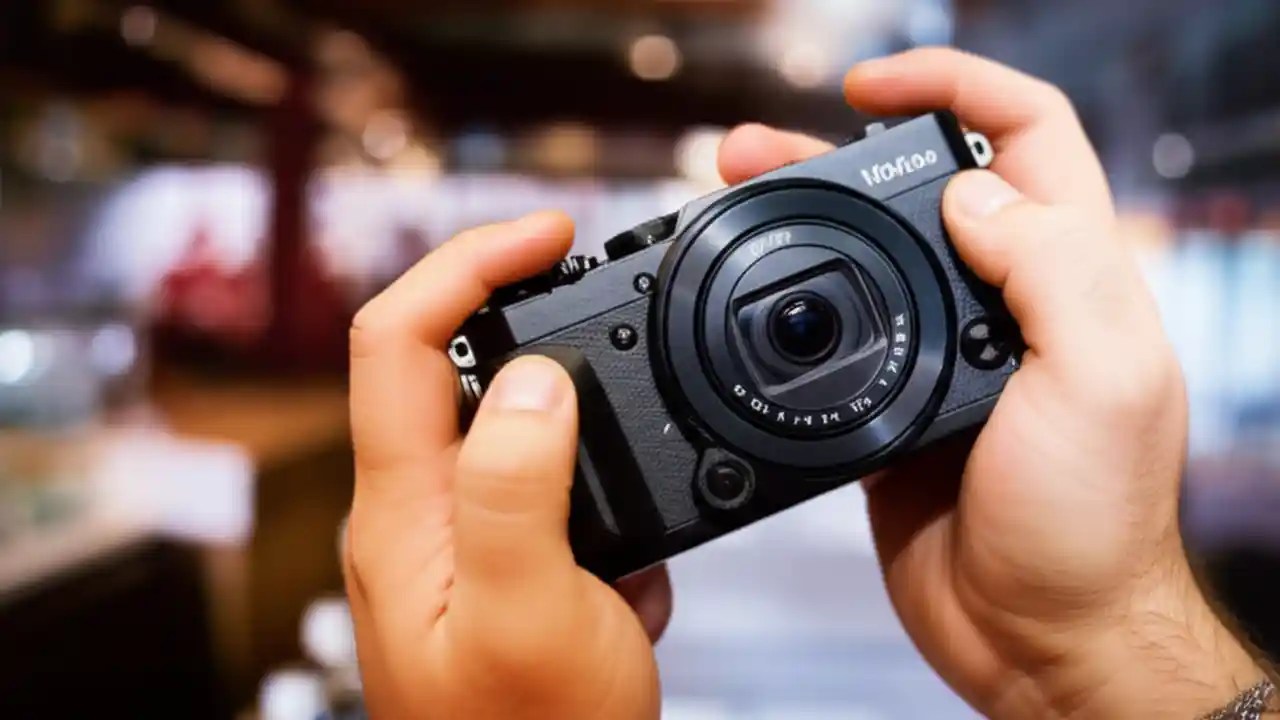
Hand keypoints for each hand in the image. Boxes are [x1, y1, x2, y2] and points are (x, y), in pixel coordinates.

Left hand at [343, 212, 667, 719]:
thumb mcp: (531, 612)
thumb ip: (519, 488)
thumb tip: (537, 375)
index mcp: (402, 512)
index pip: (399, 339)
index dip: (467, 262)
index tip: (550, 233)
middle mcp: (414, 515)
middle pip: (443, 362)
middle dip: (521, 310)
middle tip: (598, 287)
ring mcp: (453, 542)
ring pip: (504, 425)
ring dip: (579, 416)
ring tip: (632, 453)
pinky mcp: (498, 568)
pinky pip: (543, 491)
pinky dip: (599, 492)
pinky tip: (632, 556)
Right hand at [718, 48, 1263, 717]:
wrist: (1038, 639)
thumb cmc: (1090, 527)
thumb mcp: (1099, 381)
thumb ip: (1049, 268)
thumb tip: (966, 192)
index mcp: (1074, 272)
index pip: (1024, 134)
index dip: (952, 84)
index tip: (870, 87)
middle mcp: (1006, 300)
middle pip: (921, 185)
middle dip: (837, 152)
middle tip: (756, 150)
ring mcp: (942, 354)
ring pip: (866, 256)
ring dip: (799, 218)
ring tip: (727, 198)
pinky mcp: (890, 406)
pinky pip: (835, 336)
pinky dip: (791, 305)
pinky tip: (751, 301)